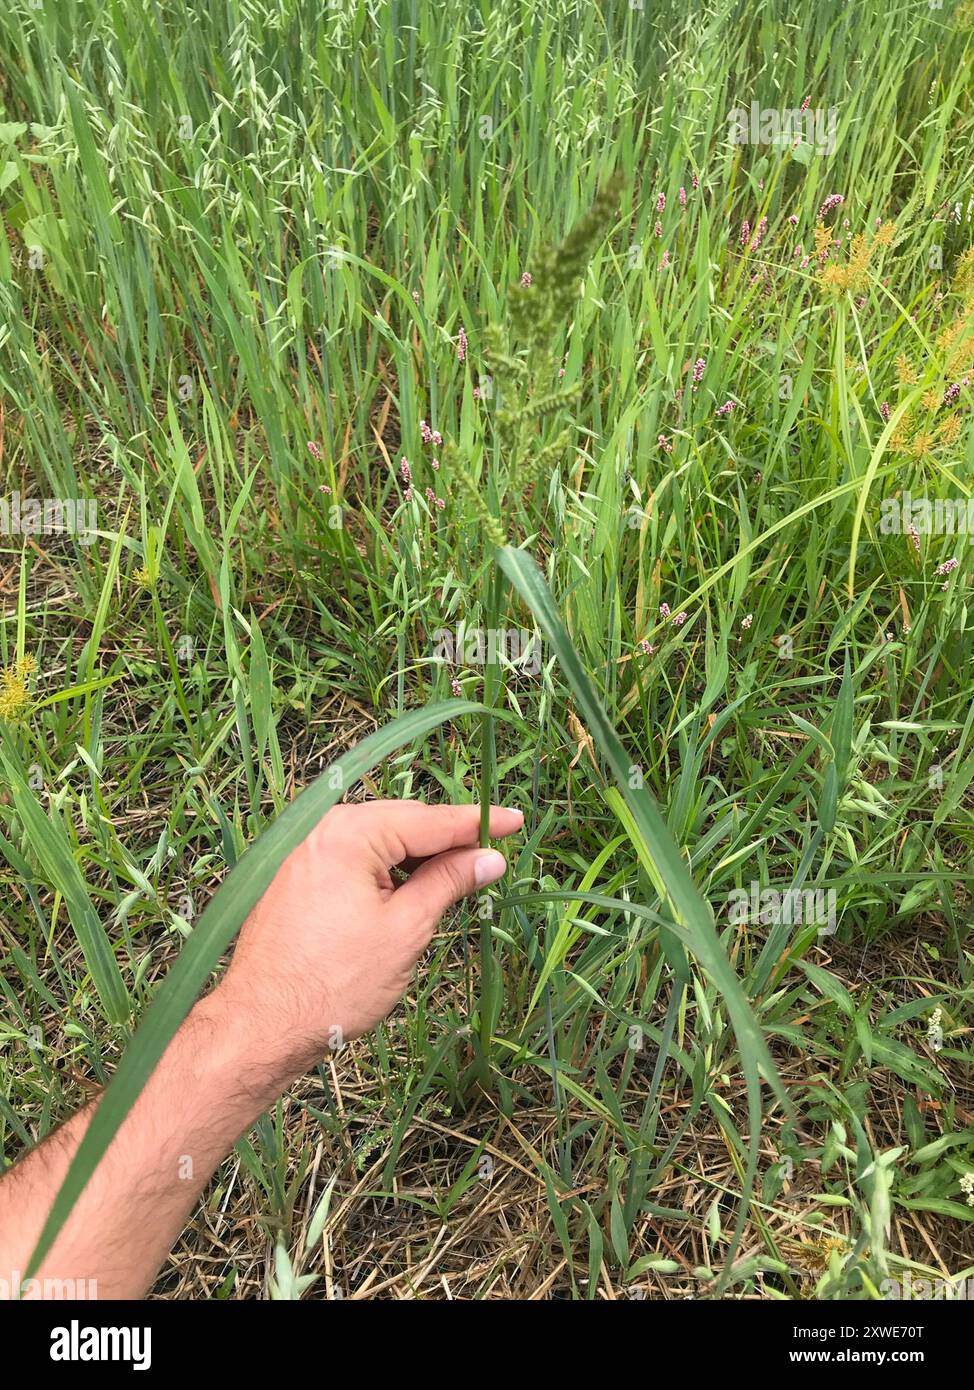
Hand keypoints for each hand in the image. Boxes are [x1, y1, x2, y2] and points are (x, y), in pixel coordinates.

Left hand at [214, 800, 522, 1080]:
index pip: (429, 820)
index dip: (477, 822)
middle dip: (447, 838)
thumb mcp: (406, 929)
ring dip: (416, 857)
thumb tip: (488, 858)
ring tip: (457, 876)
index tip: (516, 820)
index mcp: (350, 833)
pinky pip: (352, 859)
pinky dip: (385, 870)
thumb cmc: (336, 982)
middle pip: (402, 824)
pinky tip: (408, 890)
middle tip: (492, 851)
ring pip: (377, 842)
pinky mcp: (292, 878)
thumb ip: (448, 883)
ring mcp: (302, 853)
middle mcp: (322, 830)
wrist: (261, 1026)